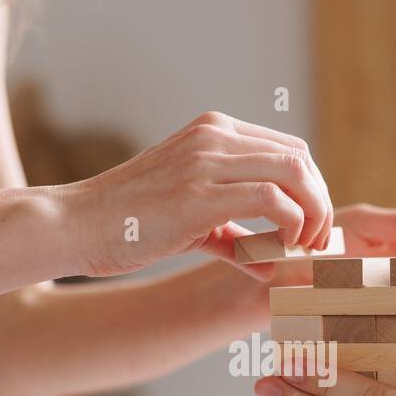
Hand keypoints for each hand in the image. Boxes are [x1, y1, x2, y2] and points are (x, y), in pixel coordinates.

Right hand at [76, 111, 332, 277]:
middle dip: (320, 205)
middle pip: (300, 159)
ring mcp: (206, 160)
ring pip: (295, 173)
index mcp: (213, 132)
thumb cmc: (127, 226)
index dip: (311, 191)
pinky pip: (271, 200)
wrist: (75, 225)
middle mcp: (214, 136)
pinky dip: (289, 228)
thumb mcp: (189, 221)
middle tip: (316, 245)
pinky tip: (278, 254)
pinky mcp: (199, 193)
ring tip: (303, 251)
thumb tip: (272, 263)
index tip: (310, 231)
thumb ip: (233, 235)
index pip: (289, 150)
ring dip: (312, 217)